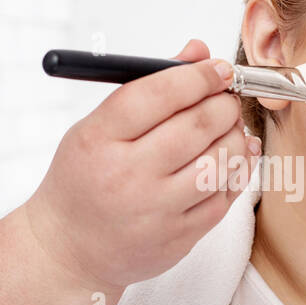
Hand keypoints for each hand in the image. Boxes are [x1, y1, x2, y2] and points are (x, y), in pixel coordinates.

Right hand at [25, 38, 258, 293]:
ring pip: (220, 161)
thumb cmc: (83, 182)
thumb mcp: (95, 129)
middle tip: (226, 97)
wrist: (68, 251)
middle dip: (223, 103)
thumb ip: (146, 90)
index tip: (217, 68)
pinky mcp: (178, 238)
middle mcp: (127, 176)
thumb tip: (198, 52)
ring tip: (230, 126)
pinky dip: (237, 170)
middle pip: (196, 126)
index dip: (197, 76)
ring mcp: (155, 211)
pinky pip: (224, 197)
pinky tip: (234, 157)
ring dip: (236, 135)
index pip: (159, 95)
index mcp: (98, 140)